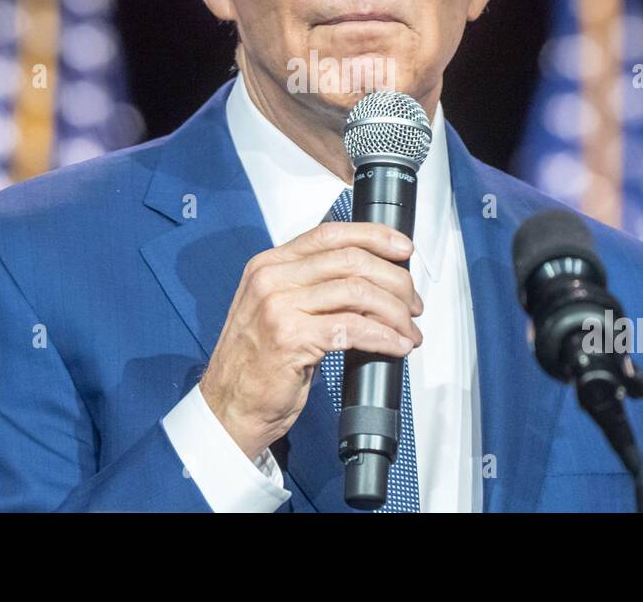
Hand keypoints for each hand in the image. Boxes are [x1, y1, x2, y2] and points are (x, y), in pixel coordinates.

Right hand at [199, 220, 423, 459]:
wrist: (229, 407)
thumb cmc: (257, 364)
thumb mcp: (278, 310)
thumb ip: (313, 286)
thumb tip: (372, 279)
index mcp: (270, 264)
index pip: (330, 234)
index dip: (374, 236)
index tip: (402, 248)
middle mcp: (271, 278)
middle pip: (350, 260)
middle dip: (394, 280)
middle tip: (413, 303)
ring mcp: (278, 307)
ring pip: (357, 292)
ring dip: (394, 312)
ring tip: (408, 329)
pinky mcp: (291, 338)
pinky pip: (353, 328)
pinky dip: (383, 336)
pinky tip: (396, 346)